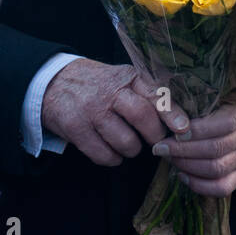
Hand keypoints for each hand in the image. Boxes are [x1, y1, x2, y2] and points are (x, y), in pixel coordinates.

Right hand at [41, 59, 189, 166]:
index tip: (183, 129)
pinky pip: (104, 155)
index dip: (172, 113)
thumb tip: (179, 122)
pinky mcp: (75, 128)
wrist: (52, 82)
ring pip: (125, 142)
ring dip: (131, 149)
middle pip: (142, 116)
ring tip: (126, 142)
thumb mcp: (120, 78)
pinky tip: (109, 149)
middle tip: (153, 141)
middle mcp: (109, 91)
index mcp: (125, 76)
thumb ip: (146, 94)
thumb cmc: (96, 84)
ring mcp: (91, 110)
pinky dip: (111, 158)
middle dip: (153, 136)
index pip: (154, 93)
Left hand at [152, 102, 235, 196]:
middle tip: (161, 147)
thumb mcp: (224, 90)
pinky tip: (182, 175)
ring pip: (217, 169)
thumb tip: (170, 100)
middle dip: (183, 150)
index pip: (223, 125)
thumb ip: (203, 94)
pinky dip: (200, 186)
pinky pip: (223, 187)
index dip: (196, 130)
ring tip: (169, 158)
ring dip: (188, 166)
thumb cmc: (234, 100)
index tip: (173, 130)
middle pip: (216, 149)